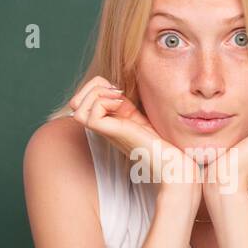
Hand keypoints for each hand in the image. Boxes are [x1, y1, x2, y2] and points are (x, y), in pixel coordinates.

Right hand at [67, 76, 202, 190]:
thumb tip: (117, 87)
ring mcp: (106, 130)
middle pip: (75, 102)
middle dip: (93, 88)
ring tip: (118, 99)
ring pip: (77, 107)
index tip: (119, 90)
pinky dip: (104, 103)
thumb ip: (127, 103)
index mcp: (108, 120)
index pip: (83, 97)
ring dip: (97, 94)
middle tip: (117, 93)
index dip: (97, 86)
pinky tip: (122, 106)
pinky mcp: (113, 133)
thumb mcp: (141, 115)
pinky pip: (91, 115)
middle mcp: (103, 126)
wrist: (172, 161)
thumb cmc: (162, 141)